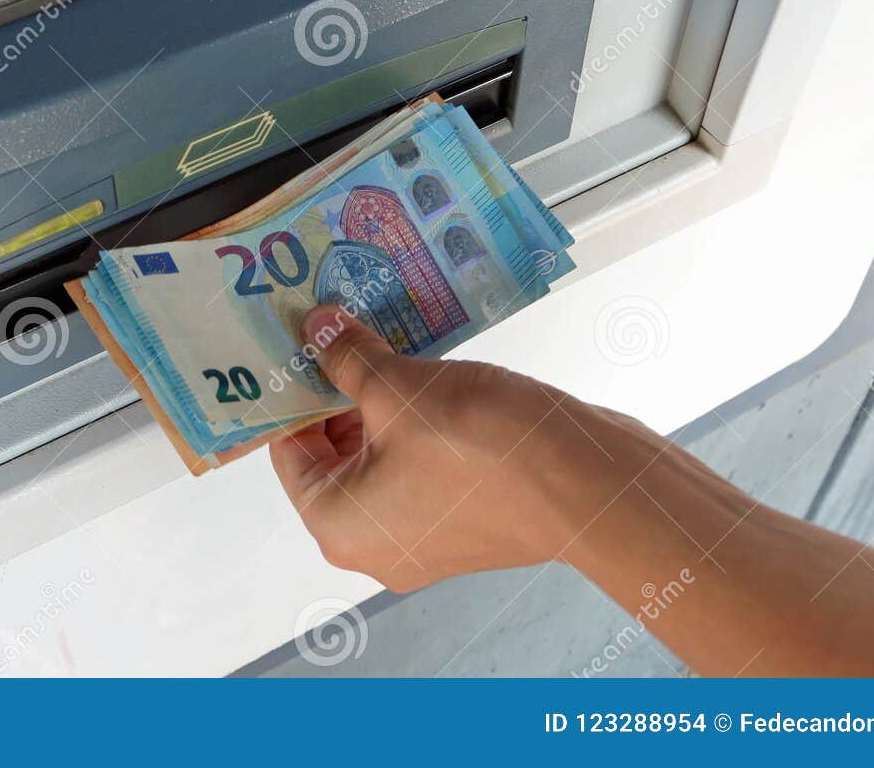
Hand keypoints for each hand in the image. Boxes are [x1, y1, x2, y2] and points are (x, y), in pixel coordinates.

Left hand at [269, 304, 675, 590]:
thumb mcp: (397, 386)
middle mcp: (372, 545)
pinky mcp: (464, 522)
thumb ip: (347, 357)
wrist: (586, 483)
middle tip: (335, 332)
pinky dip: (415, 424)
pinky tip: (422, 373)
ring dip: (378, 403)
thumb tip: (316, 328)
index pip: (288, 451)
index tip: (291, 345)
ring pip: (380, 458)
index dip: (291, 392)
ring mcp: (423, 538)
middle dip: (336, 392)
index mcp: (337, 525)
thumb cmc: (480, 445)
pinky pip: (420, 467)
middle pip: (332, 455)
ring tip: (380, 342)